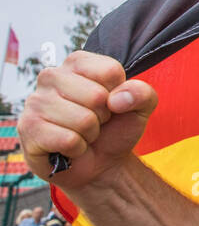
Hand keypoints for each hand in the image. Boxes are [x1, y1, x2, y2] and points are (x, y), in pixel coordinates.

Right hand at [16, 50, 157, 190]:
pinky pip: (68, 140)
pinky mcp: (28, 127)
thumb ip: (142, 93)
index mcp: (78, 63)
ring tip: (82, 133)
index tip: (111, 103)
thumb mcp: (140, 108)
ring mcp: (36, 101)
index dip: (119, 94)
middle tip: (95, 121)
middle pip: (96, 96)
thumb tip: (117, 99)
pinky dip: (77, 148)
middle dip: (103, 116)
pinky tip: (68, 146)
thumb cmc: (115, 128)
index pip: (110, 71)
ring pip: (83, 120)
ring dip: (90, 133)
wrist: (100, 163)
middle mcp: (52, 76)